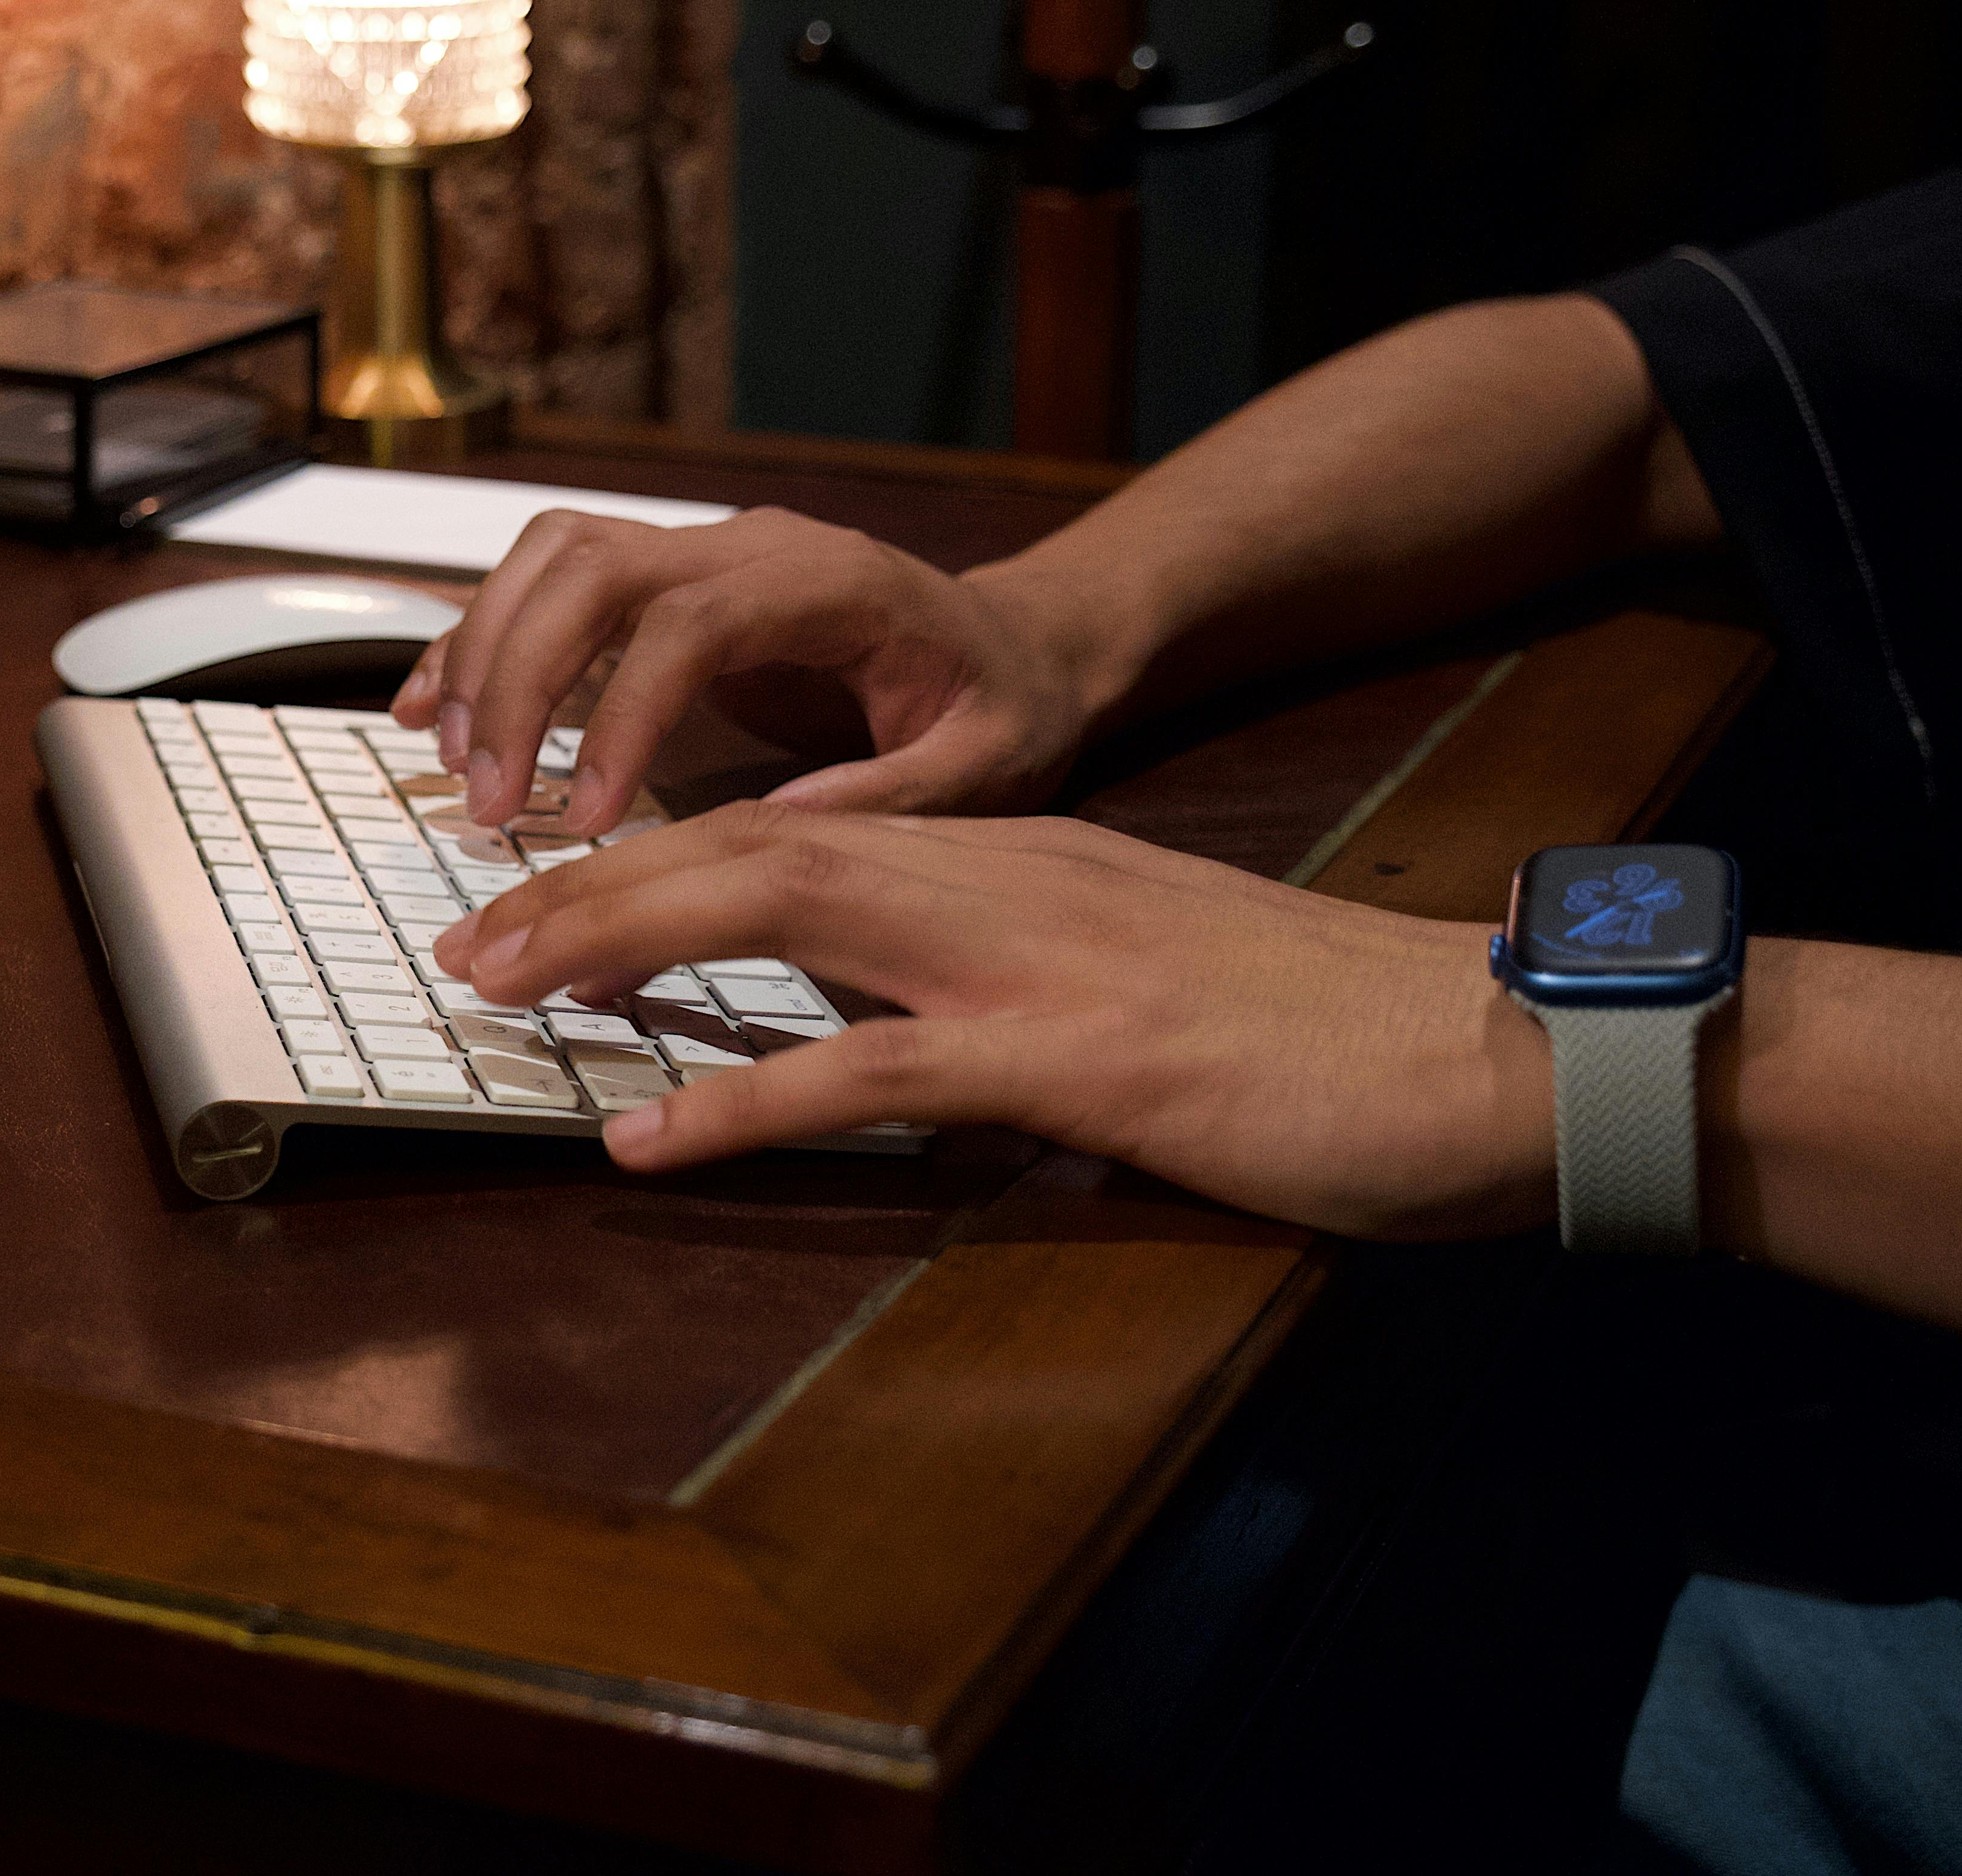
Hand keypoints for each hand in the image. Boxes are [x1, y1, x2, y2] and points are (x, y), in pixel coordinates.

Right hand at [388, 507, 1133, 836]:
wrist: (1013, 644)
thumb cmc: (1001, 704)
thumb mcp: (989, 763)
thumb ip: (894, 794)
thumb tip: (779, 828)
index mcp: (830, 580)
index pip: (690, 620)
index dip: (623, 714)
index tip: (582, 819)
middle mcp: (749, 544)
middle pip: (592, 567)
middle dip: (521, 680)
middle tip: (490, 803)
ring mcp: (698, 551)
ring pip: (551, 556)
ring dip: (486, 652)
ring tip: (456, 763)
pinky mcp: (662, 583)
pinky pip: (545, 580)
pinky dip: (479, 638)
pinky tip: (431, 709)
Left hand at [426, 805, 1552, 1241]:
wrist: (1490, 1046)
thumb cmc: (1326, 1028)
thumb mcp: (1144, 974)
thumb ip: (1024, 979)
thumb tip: (917, 1025)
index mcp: (1018, 861)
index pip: (799, 825)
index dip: (657, 855)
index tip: (550, 891)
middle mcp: (1006, 880)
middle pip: (751, 841)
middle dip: (594, 881)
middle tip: (470, 929)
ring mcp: (1037, 961)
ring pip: (783, 911)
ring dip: (626, 945)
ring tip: (505, 985)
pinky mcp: (1082, 1057)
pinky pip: (878, 1070)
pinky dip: (745, 1100)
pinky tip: (648, 1135)